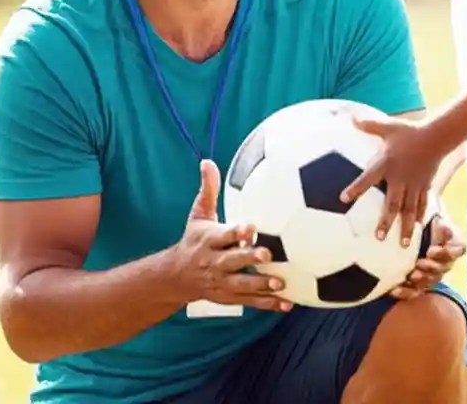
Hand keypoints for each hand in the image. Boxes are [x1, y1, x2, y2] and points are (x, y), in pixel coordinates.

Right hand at [171, 160, 291, 312]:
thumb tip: (207, 161)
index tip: (250, 227)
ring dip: (261, 284)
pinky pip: (251, 301)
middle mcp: (216, 262)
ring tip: (280, 283)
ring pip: (243, 284)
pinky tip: (288, 304)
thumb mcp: (198, 215)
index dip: (235, 232)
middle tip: (268, 254)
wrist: (178, 276)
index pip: (222, 235)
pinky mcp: (231, 296)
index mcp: (210, 240)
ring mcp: (223, 282)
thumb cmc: (194, 239)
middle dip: (249, 258)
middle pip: (233, 261)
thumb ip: (208, 190)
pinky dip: (268, 304)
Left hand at [340, 115, 454, 246]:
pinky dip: (420, 216)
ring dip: (407, 227)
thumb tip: (351, 117)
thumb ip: (369, 125)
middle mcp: (400, 178)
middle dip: (386, 220)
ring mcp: (414, 185)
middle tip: (379, 237)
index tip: (343, 198)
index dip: (356, 188)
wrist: (436, 136)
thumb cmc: (410, 131)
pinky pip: (423, 204)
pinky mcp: (425, 186)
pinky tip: (418, 228)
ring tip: (404, 244)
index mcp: (387, 164)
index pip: (368, 178)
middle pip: (392, 203)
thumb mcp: (388, 127)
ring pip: (410, 209)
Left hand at [390, 215, 466, 299]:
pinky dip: (405, 292)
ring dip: (420, 280)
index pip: (457, 251)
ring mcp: (431, 275)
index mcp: (452, 247)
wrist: (412, 234)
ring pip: (429, 281)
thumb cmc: (426, 225)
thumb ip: (441, 226)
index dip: (445, 254)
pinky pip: (413, 292)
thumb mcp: (434, 220)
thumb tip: (444, 229)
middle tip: (419, 264)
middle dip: (430, 268)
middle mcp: (444, 263)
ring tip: (410, 276)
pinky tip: (394, 290)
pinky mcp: (418, 284)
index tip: (431, 250)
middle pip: (442, 269)